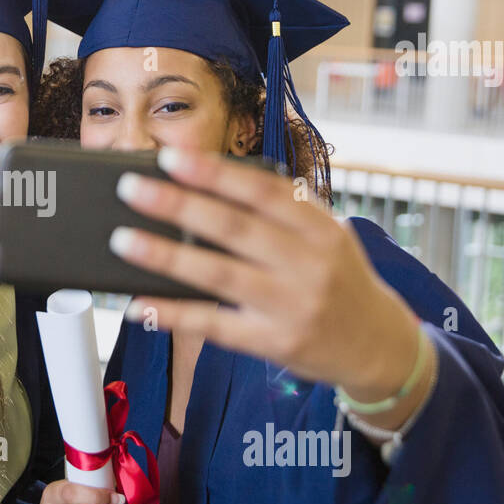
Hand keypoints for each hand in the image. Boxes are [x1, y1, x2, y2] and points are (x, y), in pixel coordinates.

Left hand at [110, 148, 426, 423]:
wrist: (381, 345)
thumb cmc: (339, 280)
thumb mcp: (327, 237)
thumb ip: (281, 213)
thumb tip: (208, 186)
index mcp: (321, 228)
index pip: (262, 192)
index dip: (214, 173)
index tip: (170, 158)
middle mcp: (309, 265)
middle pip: (234, 228)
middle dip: (177, 205)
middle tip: (130, 188)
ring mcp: (292, 306)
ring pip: (218, 275)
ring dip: (165, 257)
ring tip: (123, 240)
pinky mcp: (275, 343)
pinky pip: (214, 326)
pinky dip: (174, 313)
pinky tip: (140, 304)